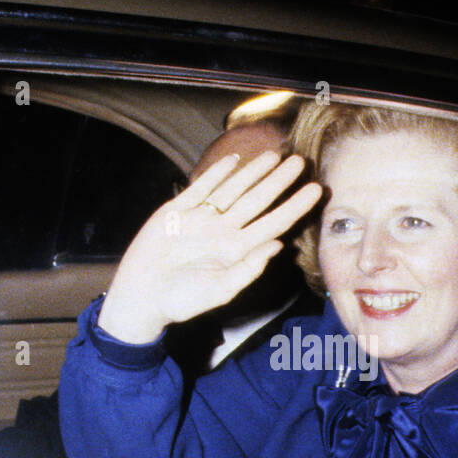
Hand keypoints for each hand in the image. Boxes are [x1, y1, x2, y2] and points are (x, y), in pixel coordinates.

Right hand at [99, 151, 322, 342]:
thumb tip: (278, 244)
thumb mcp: (220, 290)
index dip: (295, 206)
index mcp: (236, 250)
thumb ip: (249, 268)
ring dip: (253, 172)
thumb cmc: (181, 301)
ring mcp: (201, 219)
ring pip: (233, 189)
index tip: (316, 191)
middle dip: (280, 181)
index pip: (273, 223)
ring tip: (275, 156)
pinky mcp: (178, 211)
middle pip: (258, 200)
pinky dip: (216, 174)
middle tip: (301, 162)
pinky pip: (201, 188)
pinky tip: (233, 160)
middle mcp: (223, 231)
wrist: (142, 296)